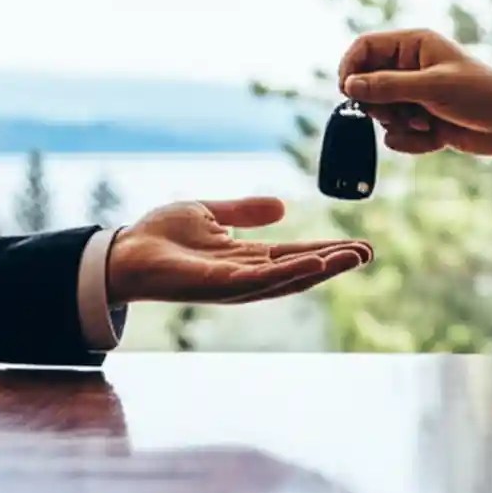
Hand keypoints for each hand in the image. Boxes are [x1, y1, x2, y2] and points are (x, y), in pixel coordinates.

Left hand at [107, 197, 371, 303]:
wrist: (123, 252)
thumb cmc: (159, 236)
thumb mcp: (210, 214)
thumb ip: (244, 212)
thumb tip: (283, 206)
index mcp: (246, 258)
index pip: (295, 253)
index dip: (326, 249)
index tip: (358, 244)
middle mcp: (245, 275)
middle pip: (299, 269)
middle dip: (333, 263)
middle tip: (368, 253)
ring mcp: (233, 284)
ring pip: (286, 278)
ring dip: (320, 268)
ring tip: (351, 258)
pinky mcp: (218, 286)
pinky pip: (260, 280)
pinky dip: (288, 272)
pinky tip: (313, 263)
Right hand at [337, 28, 491, 193]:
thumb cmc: (480, 95)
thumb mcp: (431, 87)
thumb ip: (387, 85)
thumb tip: (349, 85)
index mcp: (414, 45)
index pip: (365, 47)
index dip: (351, 67)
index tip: (347, 91)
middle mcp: (411, 67)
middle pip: (367, 84)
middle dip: (380, 104)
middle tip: (398, 113)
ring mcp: (414, 95)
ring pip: (380, 113)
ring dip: (398, 124)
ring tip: (425, 124)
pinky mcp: (420, 121)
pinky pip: (395, 135)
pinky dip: (411, 141)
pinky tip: (435, 138)